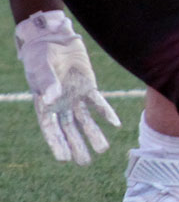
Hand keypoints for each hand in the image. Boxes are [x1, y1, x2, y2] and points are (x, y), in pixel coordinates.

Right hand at [14, 11, 119, 164]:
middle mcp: (60, 104)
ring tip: (103, 150)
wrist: (53, 38)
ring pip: (86, 120)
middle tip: (85, 163)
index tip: (64, 159)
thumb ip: (47, 84)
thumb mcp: (41, 69)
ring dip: (94, 134)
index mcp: (44, 104)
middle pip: (70, 129)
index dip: (57, 144)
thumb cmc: (40, 55)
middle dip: (77, 146)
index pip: (51, 129)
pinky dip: (106, 113)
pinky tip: (115, 124)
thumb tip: (51, 100)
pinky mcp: (88, 86)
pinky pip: (98, 102)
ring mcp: (75, 97)